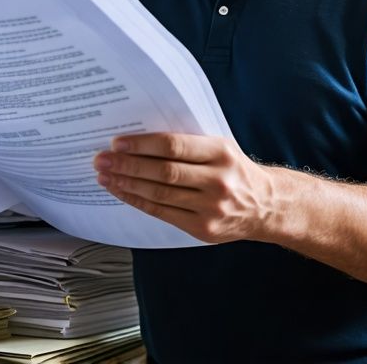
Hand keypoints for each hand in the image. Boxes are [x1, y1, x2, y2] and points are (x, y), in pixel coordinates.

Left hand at [93, 133, 278, 242]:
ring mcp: (211, 207)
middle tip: (102, 159)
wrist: (265, 207)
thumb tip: (141, 138)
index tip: (118, 142)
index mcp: (221, 152)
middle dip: (127, 165)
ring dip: (127, 185)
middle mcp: (218, 180)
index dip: (143, 144)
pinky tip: (122, 192)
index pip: (174, 145)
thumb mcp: (221, 148)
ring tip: (105, 176)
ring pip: (160, 195)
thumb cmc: (235, 171)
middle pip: (163, 171)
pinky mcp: (203, 229)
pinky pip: (162, 214)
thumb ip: (190, 143)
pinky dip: (138, 202)